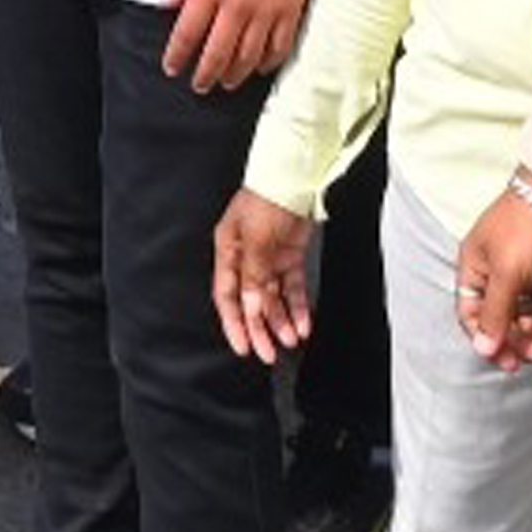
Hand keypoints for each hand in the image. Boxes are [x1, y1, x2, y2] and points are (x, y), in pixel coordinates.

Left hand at [161, 0, 321, 91]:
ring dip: (235, 75)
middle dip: (204, 75)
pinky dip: (268, 63)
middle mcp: (238, 6)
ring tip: (226, 83)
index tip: (171, 68)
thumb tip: (167, 4)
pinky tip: (259, 69)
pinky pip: (280, 47)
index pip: (188, 32)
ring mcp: (267, 12)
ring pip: (248, 57)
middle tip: (198, 86)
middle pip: (218, 53)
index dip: (177, 55)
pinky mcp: (291, 11)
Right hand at [209, 186, 319, 365]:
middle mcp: (246, 257)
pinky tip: (304, 322)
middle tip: (269, 354)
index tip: (243, 347)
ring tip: (293, 339)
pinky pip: (292, 287)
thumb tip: (252, 309)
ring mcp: (269, 257)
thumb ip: (254, 277)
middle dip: (260, 329)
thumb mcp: (256, 240)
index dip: (234, 323)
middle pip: (251, 301)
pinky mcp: (289, 256)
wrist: (295, 178)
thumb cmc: (266, 201)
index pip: (227, 296)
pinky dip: (298, 306)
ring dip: (282, 320)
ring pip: (273, 298)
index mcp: (228, 251)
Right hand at [450, 188, 531, 371]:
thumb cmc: (526, 229)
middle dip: (526, 338)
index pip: (474, 318)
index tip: (512, 363)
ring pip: (529, 314)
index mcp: (474, 271)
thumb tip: (483, 349)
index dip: (491, 343)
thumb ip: (495, 315)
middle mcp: (493, 274)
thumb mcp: (508, 275)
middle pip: (504, 321)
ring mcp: (519, 272)